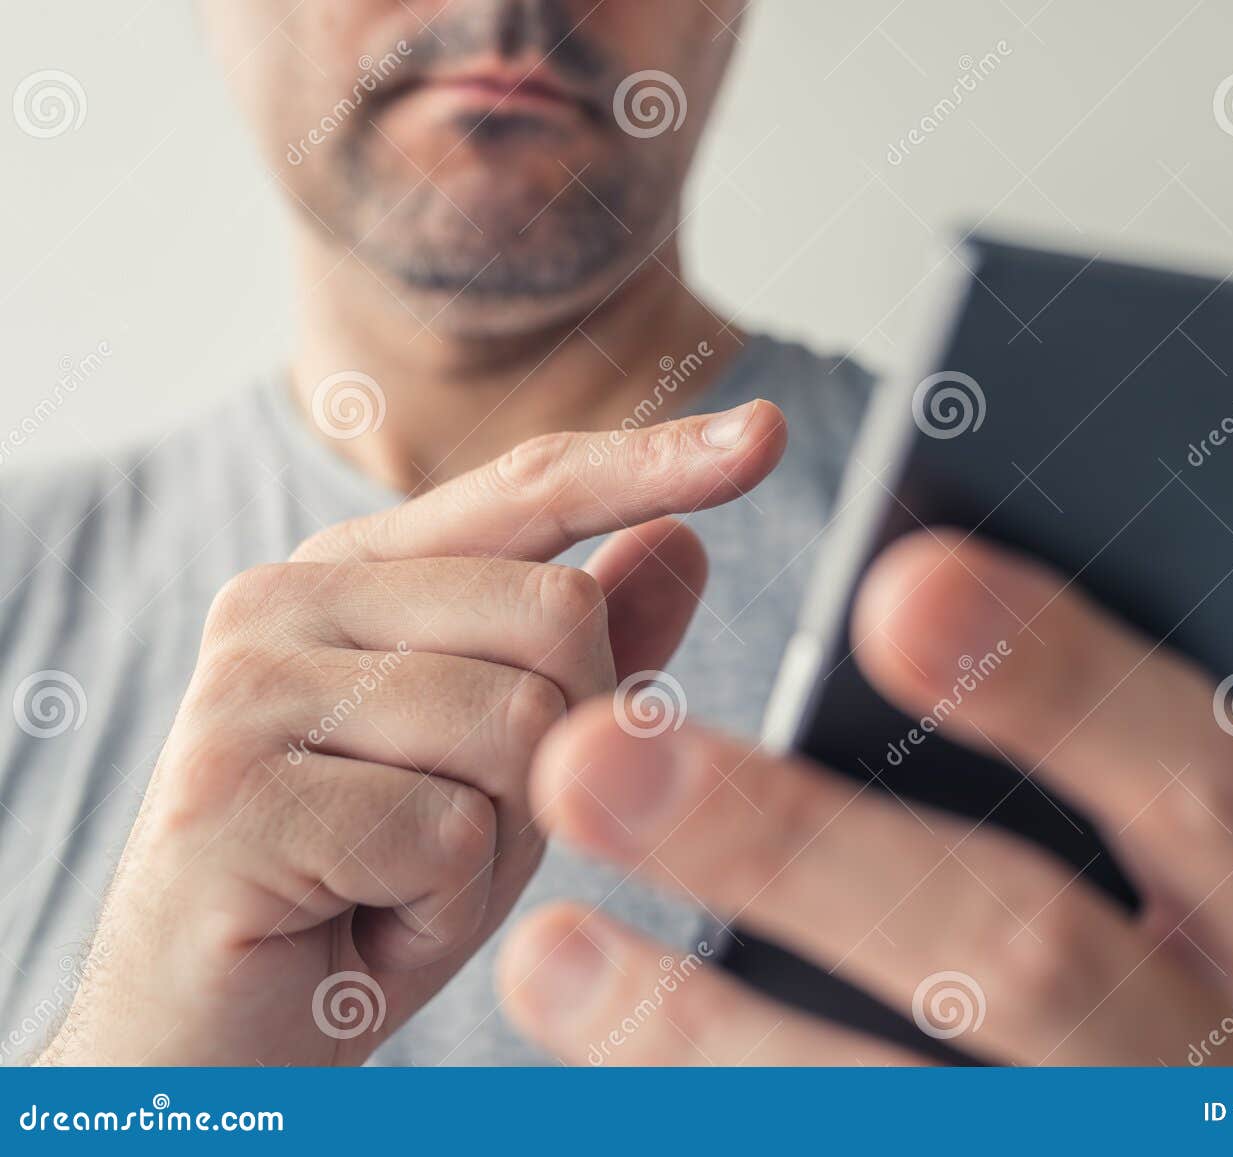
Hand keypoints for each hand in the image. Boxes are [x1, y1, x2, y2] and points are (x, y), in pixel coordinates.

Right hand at [40, 401, 785, 1064]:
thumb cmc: (365, 896)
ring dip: (497, 845)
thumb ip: (585, 657)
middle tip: (453, 834)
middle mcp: (285, 600)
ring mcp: (246, 688)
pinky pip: (452, 833)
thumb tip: (683, 544)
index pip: (531, 490)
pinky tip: (358, 922)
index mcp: (354, 576)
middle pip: (560, 616)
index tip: (766, 431)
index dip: (654, 462)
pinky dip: (444, 908)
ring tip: (397, 881)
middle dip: (560, 754)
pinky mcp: (231, 792)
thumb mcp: (505, 771)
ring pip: (519, 729)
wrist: (214, 1046)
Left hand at [496, 529, 1232, 1064]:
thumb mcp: (1188, 910)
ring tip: (556, 953)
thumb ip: (1087, 784)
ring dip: (710, 1035)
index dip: (1056, 680)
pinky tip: (612, 1062)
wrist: (1199, 1156)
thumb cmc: (1186, 1021)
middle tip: (598, 758)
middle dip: (799, 851)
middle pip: (1029, 957)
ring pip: (908, 1110)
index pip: (1201, 782)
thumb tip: (899, 599)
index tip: (894, 586)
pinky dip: (717, 1120)